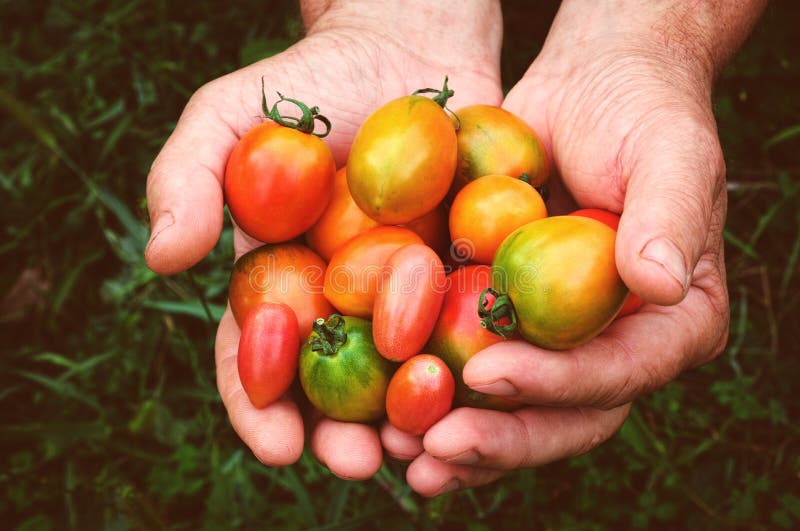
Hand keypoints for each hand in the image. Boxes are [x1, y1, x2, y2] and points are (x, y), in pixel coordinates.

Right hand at [144, 0, 501, 478]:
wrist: (407, 48)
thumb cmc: (310, 82)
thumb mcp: (229, 115)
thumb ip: (187, 178)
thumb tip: (164, 258)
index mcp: (278, 284)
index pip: (256, 358)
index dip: (258, 407)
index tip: (275, 445)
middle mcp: (341, 303)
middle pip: (334, 385)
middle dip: (339, 432)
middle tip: (354, 462)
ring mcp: (409, 295)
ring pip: (406, 373)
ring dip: (410, 419)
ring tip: (420, 448)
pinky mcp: (470, 274)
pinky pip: (473, 328)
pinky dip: (476, 364)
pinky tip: (486, 391)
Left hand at [382, 0, 764, 494]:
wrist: (587, 88)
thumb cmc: (640, 111)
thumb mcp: (668, 151)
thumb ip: (669, 216)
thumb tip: (661, 283)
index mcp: (671, 323)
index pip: (622, 372)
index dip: (559, 384)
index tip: (488, 375)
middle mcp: (616, 345)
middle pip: (567, 414)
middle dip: (502, 436)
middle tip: (435, 449)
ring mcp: (559, 339)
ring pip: (517, 410)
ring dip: (462, 439)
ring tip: (403, 454)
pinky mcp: (508, 320)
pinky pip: (474, 370)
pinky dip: (434, 396)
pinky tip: (389, 421)